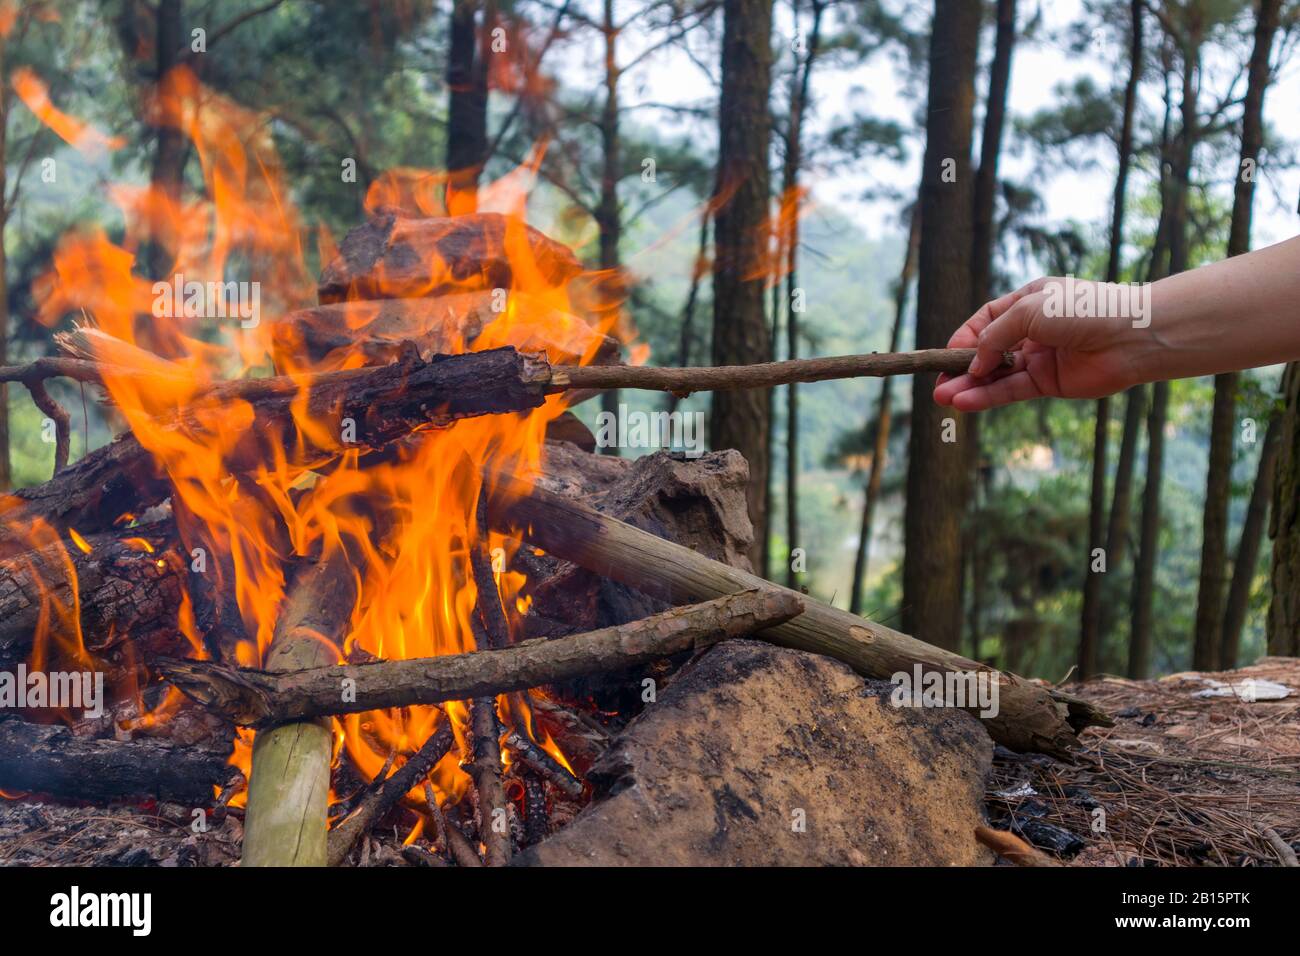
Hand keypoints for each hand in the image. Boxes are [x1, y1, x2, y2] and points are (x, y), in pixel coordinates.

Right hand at [933, 277, 1145, 411]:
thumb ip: (994, 337)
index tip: (946, 354)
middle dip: (961, 368)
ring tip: (942, 398)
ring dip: (970, 387)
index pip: (987, 320)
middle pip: (988, 351)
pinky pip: (1012, 391)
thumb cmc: (1083, 310)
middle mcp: (1032, 330)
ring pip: (996, 375)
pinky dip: (988, 397)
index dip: (965, 337)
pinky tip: (965, 402)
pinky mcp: (1050, 383)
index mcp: (1029, 301)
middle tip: (937, 384)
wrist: (1131, 335)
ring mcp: (1040, 358)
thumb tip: (972, 364)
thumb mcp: (1028, 311)